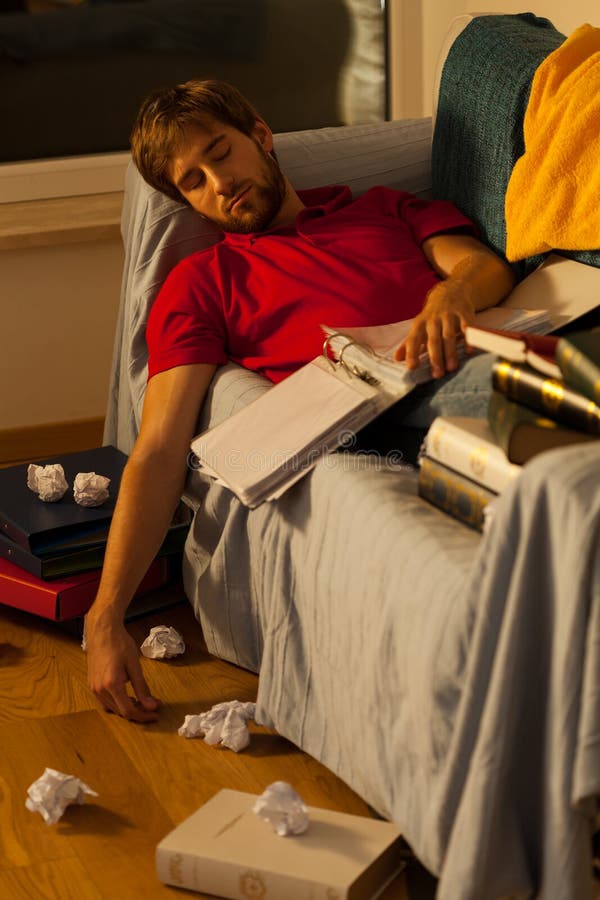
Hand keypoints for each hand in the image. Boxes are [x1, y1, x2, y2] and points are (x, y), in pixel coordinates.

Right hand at [85, 607, 159, 721]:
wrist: (102, 631)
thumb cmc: (120, 644)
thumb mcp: (134, 665)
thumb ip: (142, 688)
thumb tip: (151, 706)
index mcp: (112, 685)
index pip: (129, 711)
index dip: (144, 715)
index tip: (156, 713)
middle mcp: (100, 690)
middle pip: (120, 712)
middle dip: (138, 711)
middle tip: (153, 705)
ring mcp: (94, 688)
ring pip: (112, 708)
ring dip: (127, 708)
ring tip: (141, 701)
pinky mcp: (92, 684)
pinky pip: (104, 702)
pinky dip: (117, 703)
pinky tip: (127, 696)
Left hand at [394, 279, 475, 377]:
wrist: (449, 292)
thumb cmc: (432, 317)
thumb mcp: (418, 327)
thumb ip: (408, 344)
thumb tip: (396, 359)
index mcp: (419, 325)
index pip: (413, 340)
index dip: (411, 353)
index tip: (411, 367)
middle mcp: (433, 320)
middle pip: (433, 340)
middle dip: (435, 358)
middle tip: (438, 375)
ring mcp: (448, 316)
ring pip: (449, 335)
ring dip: (451, 352)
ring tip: (452, 368)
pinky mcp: (463, 313)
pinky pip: (466, 327)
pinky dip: (468, 338)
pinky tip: (469, 351)